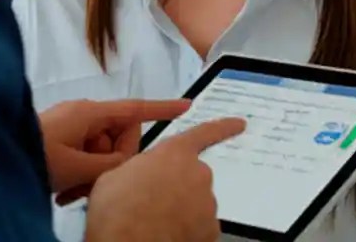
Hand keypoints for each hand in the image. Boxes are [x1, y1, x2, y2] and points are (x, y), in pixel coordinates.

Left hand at [39, 98, 192, 201]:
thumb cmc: (30, 157)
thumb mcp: (77, 167)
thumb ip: (111, 164)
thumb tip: (127, 163)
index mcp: (90, 114)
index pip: (136, 109)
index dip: (163, 108)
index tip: (186, 106)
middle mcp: (83, 117)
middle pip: (121, 137)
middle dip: (112, 162)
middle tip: (91, 182)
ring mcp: (71, 129)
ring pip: (103, 152)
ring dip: (93, 174)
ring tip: (71, 191)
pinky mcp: (60, 141)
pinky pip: (85, 156)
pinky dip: (80, 174)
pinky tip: (64, 191)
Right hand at [85, 116, 246, 241]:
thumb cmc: (117, 210)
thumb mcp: (116, 175)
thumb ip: (140, 167)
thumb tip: (142, 176)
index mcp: (175, 154)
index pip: (205, 133)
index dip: (223, 127)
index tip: (239, 124)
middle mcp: (198, 174)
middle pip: (192, 176)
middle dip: (177, 186)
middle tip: (152, 201)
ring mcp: (207, 202)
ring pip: (196, 203)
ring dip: (180, 210)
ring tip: (153, 221)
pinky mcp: (210, 229)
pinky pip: (200, 226)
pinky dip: (187, 231)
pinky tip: (165, 234)